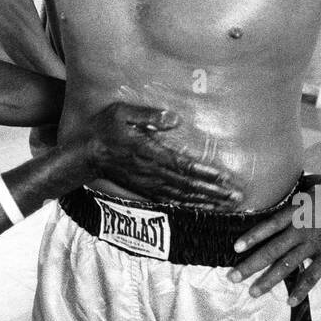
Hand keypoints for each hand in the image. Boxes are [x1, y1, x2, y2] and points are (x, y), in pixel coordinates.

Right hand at [85, 102, 242, 209]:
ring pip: (182, 196)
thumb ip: (148, 116)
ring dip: (206, 201)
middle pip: (188, 185)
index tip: (226, 178)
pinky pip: (170, 200)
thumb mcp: (122, 113)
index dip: (206, 174)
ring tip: (227, 204)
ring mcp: (148, 184)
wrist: (84, 154)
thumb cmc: (103, 128)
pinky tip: (203, 207)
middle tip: (237, 196)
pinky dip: (189, 205)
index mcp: (149, 153)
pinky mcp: (144, 190)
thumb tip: (175, 119)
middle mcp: (151, 172)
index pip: (183, 166)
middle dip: (214, 191)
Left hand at [228, 174, 320, 304]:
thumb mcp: (314, 185)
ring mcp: (314, 245)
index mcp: (296, 212)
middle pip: (271, 250)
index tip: (234, 248)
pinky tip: (289, 301)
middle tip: (232, 277)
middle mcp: (301, 230)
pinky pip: (312, 276)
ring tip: (252, 292)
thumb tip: (287, 186)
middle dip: (249, 265)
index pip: (268, 226)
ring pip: (286, 266)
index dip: (251, 237)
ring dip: (268, 281)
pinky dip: (301, 290)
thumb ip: (298, 190)